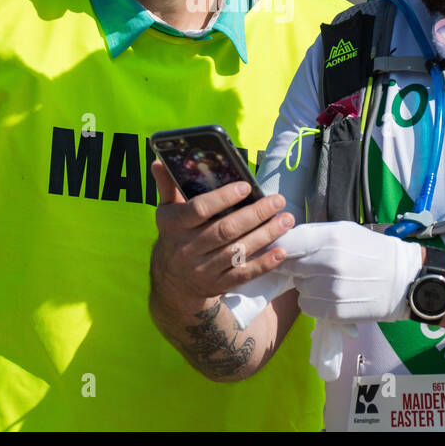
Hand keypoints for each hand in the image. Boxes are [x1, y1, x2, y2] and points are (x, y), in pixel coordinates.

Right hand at [149, 160, 295, 303]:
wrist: (171, 283)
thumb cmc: (175, 236)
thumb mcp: (167, 212)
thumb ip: (167, 186)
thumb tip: (158, 161)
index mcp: (174, 225)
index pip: (199, 209)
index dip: (223, 198)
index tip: (247, 186)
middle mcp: (187, 248)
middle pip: (225, 230)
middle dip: (255, 215)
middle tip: (278, 201)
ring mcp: (203, 269)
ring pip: (237, 251)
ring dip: (265, 235)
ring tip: (286, 220)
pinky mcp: (217, 284)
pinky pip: (243, 275)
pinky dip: (263, 264)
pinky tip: (281, 251)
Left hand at [277, 222, 424, 323]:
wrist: (401, 280)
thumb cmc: (371, 250)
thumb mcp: (344, 230)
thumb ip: (313, 234)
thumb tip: (282, 239)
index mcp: (330, 239)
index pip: (286, 243)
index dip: (278, 247)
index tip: (277, 249)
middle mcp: (329, 264)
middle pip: (288, 266)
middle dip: (294, 266)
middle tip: (308, 265)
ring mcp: (332, 290)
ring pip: (298, 288)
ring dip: (305, 285)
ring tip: (326, 280)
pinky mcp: (335, 312)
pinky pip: (306, 306)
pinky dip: (313, 301)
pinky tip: (329, 294)